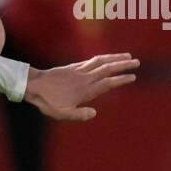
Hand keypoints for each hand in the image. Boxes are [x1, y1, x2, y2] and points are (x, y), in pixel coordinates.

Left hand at [24, 53, 138, 121]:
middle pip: (107, 69)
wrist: (32, 85)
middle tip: (137, 62)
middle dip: (123, 65)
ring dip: (115, 57)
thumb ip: (78, 115)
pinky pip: (91, 60)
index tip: (133, 76)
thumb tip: (94, 113)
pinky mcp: (72, 67)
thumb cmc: (46, 102)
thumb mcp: (61, 114)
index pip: (107, 83)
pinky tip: (106, 58)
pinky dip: (102, 57)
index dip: (121, 79)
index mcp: (85, 90)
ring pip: (101, 61)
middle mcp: (84, 78)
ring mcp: (79, 71)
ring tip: (128, 55)